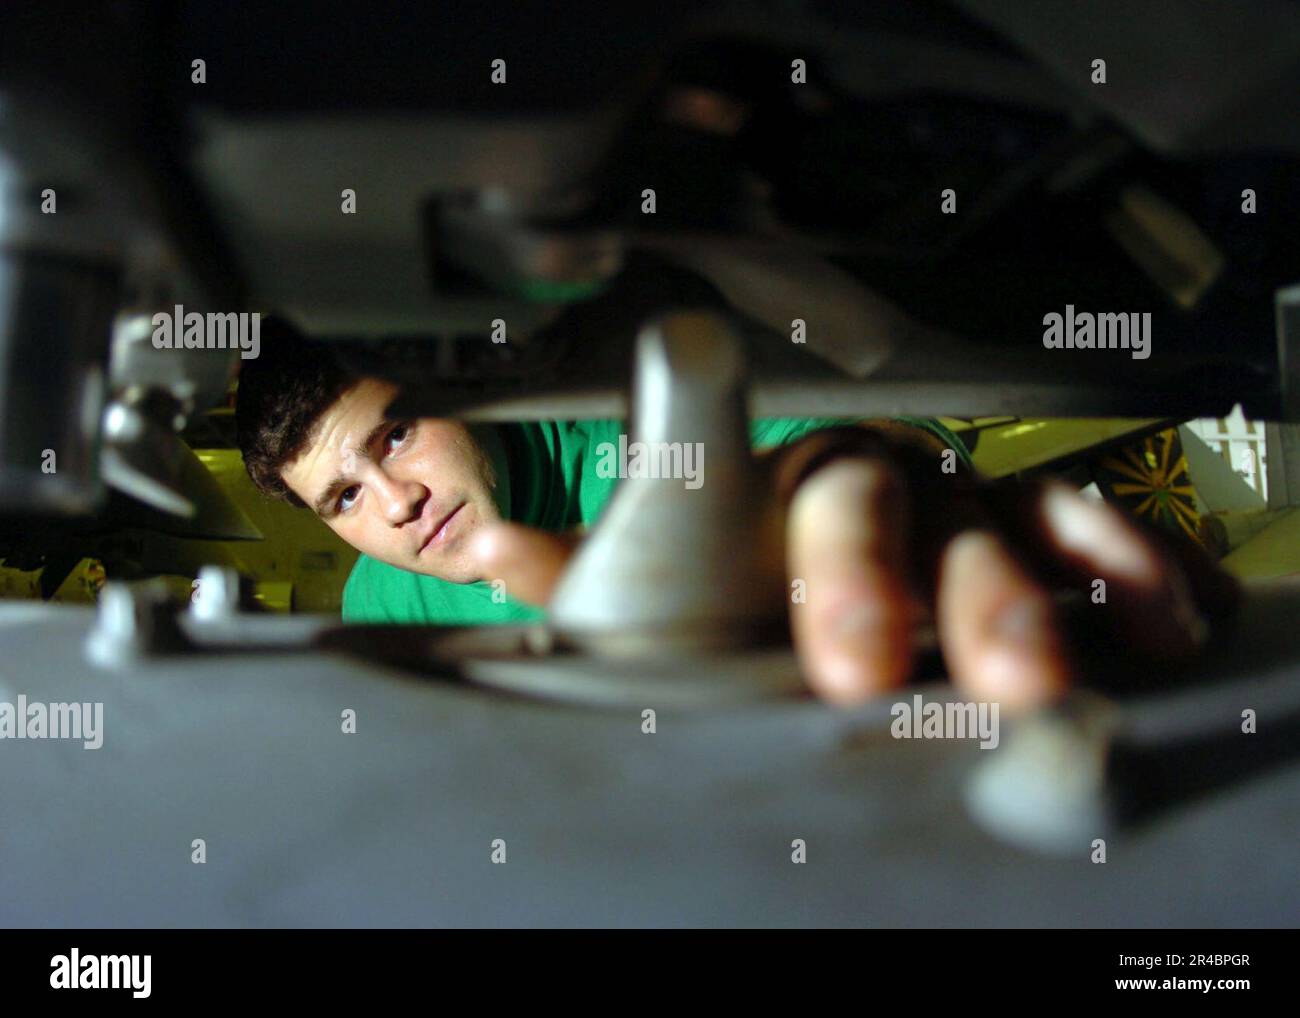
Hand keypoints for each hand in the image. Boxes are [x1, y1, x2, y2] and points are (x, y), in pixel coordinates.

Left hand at [469, 425, 1241, 709]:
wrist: (766, 643)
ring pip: (1009, 529)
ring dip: (1033, 597)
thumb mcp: (642, 593)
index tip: (850, 660)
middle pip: (914, 514)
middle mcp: (885, 490)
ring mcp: (965, 522)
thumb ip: (586, 560)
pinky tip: (1171, 619)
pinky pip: (1095, 549)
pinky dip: (1133, 577)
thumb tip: (489, 538)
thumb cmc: (703, 616)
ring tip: (1051, 676)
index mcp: (791, 491)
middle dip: (920, 599)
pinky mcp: (1040, 562)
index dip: (840, 572)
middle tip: (906, 688)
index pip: (813, 500)